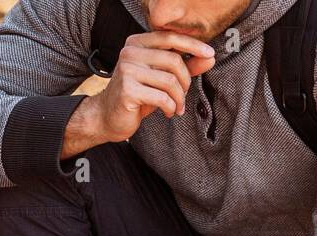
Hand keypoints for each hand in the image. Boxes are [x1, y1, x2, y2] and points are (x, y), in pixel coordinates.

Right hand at [63, 32, 214, 156]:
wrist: (106, 117)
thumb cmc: (135, 96)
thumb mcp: (161, 78)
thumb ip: (184, 66)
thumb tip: (209, 58)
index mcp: (136, 43)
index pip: (170, 38)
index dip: (193, 45)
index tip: (209, 54)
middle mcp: (129, 53)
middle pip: (173, 60)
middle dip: (185, 80)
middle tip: (184, 94)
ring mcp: (126, 71)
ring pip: (169, 81)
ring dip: (179, 97)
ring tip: (177, 106)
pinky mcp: (127, 91)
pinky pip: (161, 97)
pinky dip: (171, 107)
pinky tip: (169, 112)